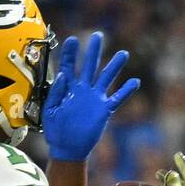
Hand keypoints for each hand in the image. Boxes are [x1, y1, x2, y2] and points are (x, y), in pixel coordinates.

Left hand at [43, 32, 139, 162]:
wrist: (67, 149)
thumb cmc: (55, 132)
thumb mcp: (49, 112)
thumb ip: (55, 93)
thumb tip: (62, 75)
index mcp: (67, 89)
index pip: (68, 66)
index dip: (69, 53)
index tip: (71, 40)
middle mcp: (83, 90)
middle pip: (89, 66)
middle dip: (93, 51)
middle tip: (97, 36)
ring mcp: (94, 98)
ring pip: (106, 78)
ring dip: (115, 66)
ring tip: (123, 54)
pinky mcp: (103, 110)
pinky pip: (117, 98)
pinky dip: (126, 91)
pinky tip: (135, 82)